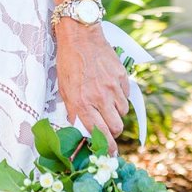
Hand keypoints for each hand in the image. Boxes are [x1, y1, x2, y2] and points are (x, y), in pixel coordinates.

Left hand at [54, 19, 129, 145]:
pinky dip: (120, 98)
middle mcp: (99, 98)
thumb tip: (82, 130)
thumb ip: (74, 112)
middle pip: (116, 127)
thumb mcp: (65, 91)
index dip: (106, 147)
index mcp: (81, 104)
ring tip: (106, 104)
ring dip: (116, 113)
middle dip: (113, 132)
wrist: (80, 37)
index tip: (109, 154)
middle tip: (108, 129)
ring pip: (122, 113)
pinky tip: (110, 89)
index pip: (98, 134)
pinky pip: (125, 97)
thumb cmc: (69, 64)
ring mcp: (113, 88)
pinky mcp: (122, 78)